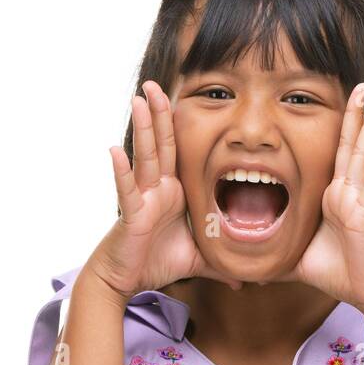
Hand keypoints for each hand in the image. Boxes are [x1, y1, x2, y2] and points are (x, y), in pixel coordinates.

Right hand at [87, 80, 243, 298]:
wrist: (126, 280)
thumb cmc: (158, 262)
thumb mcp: (200, 257)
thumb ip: (223, 259)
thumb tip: (248, 276)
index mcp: (175, 191)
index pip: (179, 151)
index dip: (179, 126)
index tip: (183, 98)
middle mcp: (157, 188)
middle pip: (161, 144)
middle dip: (158, 113)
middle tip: (156, 84)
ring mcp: (143, 198)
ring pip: (144, 157)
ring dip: (142, 129)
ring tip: (138, 100)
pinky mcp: (131, 214)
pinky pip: (127, 190)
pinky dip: (121, 171)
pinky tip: (115, 150)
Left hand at [270, 83, 363, 313]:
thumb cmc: (336, 273)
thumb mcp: (295, 255)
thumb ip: (274, 250)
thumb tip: (246, 258)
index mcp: (332, 196)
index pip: (333, 154)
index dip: (338, 128)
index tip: (340, 102)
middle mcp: (347, 193)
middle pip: (350, 146)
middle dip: (355, 115)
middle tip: (363, 86)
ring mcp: (358, 201)